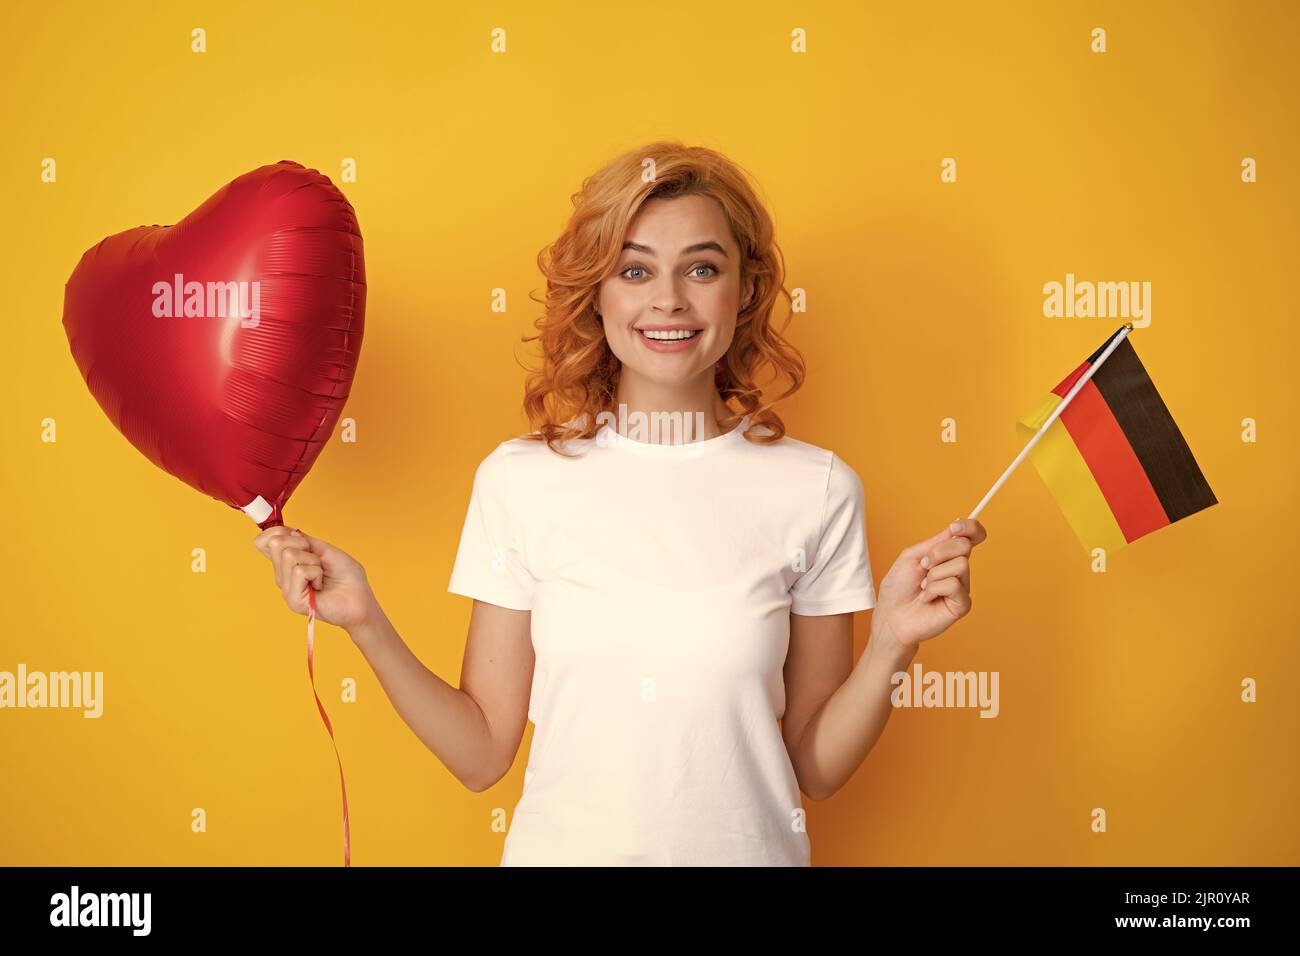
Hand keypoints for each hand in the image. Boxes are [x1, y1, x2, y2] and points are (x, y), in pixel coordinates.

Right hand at [252, 527, 377, 630]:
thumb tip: (283, 531)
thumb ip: (302, 540)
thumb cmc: (347, 576)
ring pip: (289, 555)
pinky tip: (320, 585)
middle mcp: (283, 575)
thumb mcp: (324, 550)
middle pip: (276, 543)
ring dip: (314, 561)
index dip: (275, 531)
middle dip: (302, 544)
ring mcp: (287, 588)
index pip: (264, 542)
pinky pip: (300, 572)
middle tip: (318, 559)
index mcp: (289, 563)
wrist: (360, 599)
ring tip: (322, 575)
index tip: (296, 535)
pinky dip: (317, 573)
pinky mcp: (293, 600)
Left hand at [871, 517, 987, 652]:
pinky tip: (927, 598)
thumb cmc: (899, 588)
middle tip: (923, 566)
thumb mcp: (912, 556)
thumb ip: (936, 541)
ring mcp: (962, 587)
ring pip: (960, 564)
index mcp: (948, 556)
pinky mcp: (962, 604)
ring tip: (923, 587)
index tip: (955, 526)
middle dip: (939, 552)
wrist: (892, 615)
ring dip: (934, 574)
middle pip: (964, 545)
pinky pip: (954, 585)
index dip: (970, 527)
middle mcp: (958, 570)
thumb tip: (957, 525)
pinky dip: (934, 589)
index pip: (972, 536)